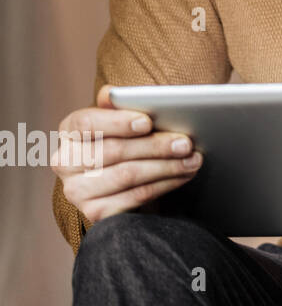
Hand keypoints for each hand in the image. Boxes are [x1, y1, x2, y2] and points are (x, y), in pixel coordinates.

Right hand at [52, 84, 202, 225]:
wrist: (120, 182)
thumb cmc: (124, 141)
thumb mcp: (121, 120)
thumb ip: (117, 104)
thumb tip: (112, 93)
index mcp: (69, 131)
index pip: (87, 123)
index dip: (118, 122)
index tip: (147, 122)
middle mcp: (65, 162)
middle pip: (113, 151)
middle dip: (155, 146)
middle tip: (186, 143)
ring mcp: (77, 191)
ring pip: (127, 176)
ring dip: (166, 167)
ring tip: (193, 160)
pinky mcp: (95, 212)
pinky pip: (135, 197)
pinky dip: (165, 185)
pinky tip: (183, 176)